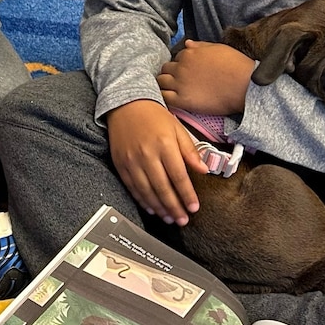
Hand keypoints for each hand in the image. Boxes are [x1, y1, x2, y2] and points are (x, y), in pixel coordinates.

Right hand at [105, 99, 207, 224]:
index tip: (194, 208)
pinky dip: (142, 200)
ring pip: (146, 191)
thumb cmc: (154, 116)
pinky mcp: (120, 164)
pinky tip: (152, 208)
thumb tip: (204, 170)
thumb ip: (190, 151)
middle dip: (174, 207)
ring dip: (159, 208)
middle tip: (182, 220)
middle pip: (162, 188)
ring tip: (169, 218)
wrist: (126, 104)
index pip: (178, 176)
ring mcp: (131, 160)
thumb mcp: (177, 128)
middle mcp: (147, 154)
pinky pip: (132, 187)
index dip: (187, 195)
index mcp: (165, 144)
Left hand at [157, 40, 254, 115]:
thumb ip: (200, 46)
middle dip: (171, 73)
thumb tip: (187, 43)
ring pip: (161, 81)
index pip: (177, 57)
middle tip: (180, 81)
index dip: (182, 65)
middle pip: (166, 68)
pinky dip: (164, 97)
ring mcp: (180, 83)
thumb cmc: (236, 66)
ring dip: (165, 84)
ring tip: (174, 90)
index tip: (188, 71)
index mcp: (189, 53)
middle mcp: (181, 67)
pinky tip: (172, 99)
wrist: (245, 86)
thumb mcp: (218, 49)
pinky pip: (164, 97)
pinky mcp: (183, 100)